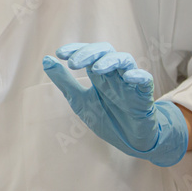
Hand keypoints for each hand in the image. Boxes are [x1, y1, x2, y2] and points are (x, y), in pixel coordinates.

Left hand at [42, 42, 187, 167]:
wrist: (128, 141)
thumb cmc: (106, 117)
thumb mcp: (79, 100)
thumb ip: (64, 81)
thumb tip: (46, 60)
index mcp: (99, 74)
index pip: (89, 52)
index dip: (76, 49)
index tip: (59, 54)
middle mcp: (114, 74)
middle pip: (106, 51)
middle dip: (89, 53)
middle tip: (72, 63)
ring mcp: (130, 83)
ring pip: (125, 60)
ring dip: (110, 61)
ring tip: (96, 69)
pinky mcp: (144, 96)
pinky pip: (146, 79)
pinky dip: (137, 76)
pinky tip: (127, 77)